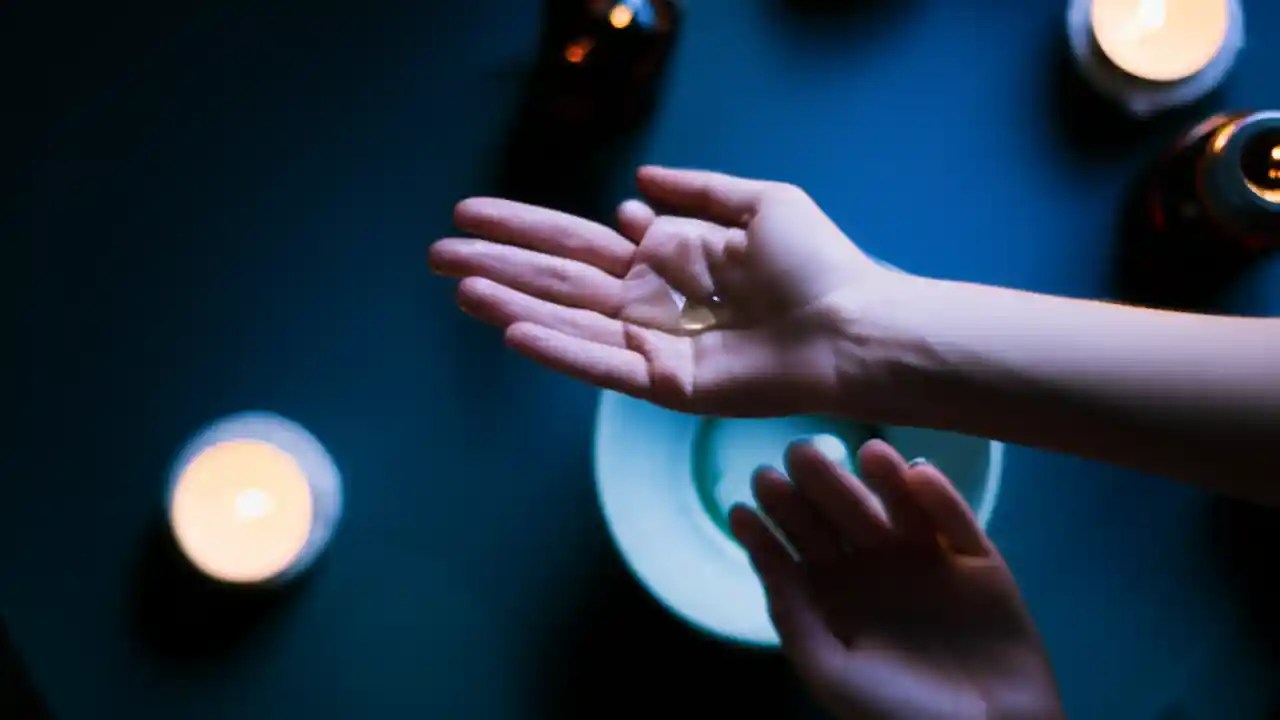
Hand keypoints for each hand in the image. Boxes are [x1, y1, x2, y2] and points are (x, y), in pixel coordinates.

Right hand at [430, 166, 898, 415]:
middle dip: (497, 263)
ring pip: (567, 320)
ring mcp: (653, 345)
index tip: (469, 213)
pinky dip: (557, 348)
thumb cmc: (817, 263)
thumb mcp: (759, 203)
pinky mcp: (668, 385)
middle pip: (558, 278)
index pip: (577, 240)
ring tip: (457, 285)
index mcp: (665, 260)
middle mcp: (648, 302)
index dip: (523, 226)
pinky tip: (509, 330)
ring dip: (511, 302)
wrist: (855, 323)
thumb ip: (697, 193)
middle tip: (433, 252)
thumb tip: (635, 185)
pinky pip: (602, 365)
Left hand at [731, 440, 1062, 719]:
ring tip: (861, 451)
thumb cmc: (898, 715)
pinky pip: (957, 523)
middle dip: (819, 486)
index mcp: (835, 597)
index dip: (775, 521)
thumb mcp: (830, 670)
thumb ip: (794, 615)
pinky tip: (917, 473)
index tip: (752, 492)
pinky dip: (940, 497)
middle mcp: (877, 572)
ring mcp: (928, 563)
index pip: (797, 547)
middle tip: (798, 453)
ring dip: (880, 479)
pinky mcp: (979, 564)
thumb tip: (762, 555)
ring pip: (897, 508)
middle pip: (841, 516)